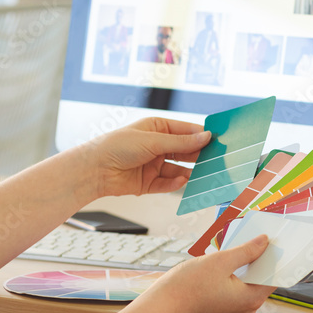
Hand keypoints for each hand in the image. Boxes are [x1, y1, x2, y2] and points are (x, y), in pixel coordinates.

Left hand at [87, 118, 211, 198]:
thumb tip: (205, 137)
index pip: (186, 130)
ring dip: (190, 172)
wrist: (95, 169)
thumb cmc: (117, 146)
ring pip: (179, 169)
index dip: (201, 135)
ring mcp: (154, 164)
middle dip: (199, 155)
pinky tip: (182, 182)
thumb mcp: (152, 140)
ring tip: (203, 175)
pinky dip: (176, 184)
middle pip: (184, 151)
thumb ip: (180, 142)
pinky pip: (168, 183)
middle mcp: (157, 146)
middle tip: (215, 159)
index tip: (218, 140)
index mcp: (157, 128)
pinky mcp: (149, 183)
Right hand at [142, 235, 273, 312]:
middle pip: (261, 280)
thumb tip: (264, 242)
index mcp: (250, 299)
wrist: (161, 307)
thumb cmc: (187, 287)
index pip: (274, 277)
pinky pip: (236, 291)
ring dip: (246, 267)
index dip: (276, 258)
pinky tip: (227, 262)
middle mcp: (245, 309)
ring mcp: (233, 312)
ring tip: (240, 248)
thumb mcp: (220, 261)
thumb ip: (246, 251)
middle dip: (260, 260)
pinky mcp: (221, 311)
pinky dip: (235, 276)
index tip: (276, 242)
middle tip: (257, 239)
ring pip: (247, 285)